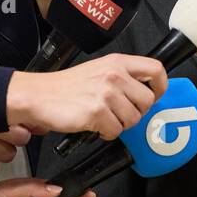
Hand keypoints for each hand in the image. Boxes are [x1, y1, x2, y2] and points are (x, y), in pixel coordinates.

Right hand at [6, 53, 167, 136]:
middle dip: (136, 112)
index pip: (157, 70)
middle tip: (119, 113)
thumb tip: (146, 92)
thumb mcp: (98, 70)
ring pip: (133, 119)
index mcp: (117, 62)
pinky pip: (116, 131)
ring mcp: (106, 93)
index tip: (154, 96)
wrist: (36, 95)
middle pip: (147, 101)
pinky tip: (93, 125)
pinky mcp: (97, 112)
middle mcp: (115, 75)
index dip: (160, 87)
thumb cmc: (65, 87)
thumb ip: (123, 77)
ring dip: (119, 124)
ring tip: (102, 118)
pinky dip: (105, 133)